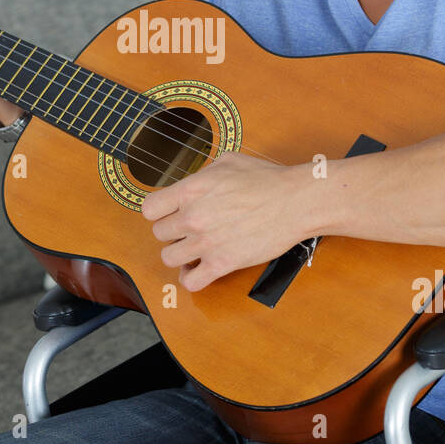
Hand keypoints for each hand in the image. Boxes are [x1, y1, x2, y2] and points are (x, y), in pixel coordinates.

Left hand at [141, 151, 312, 291]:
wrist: (295, 201)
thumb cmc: (267, 179)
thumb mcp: (228, 161)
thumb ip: (202, 173)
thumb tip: (193, 182)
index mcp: (191, 189)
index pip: (149, 209)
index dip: (159, 211)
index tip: (170, 213)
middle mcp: (193, 216)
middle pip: (159, 233)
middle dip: (173, 231)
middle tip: (189, 229)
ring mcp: (206, 242)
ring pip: (169, 258)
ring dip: (180, 254)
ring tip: (193, 249)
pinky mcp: (222, 264)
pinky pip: (190, 281)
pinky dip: (191, 278)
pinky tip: (199, 269)